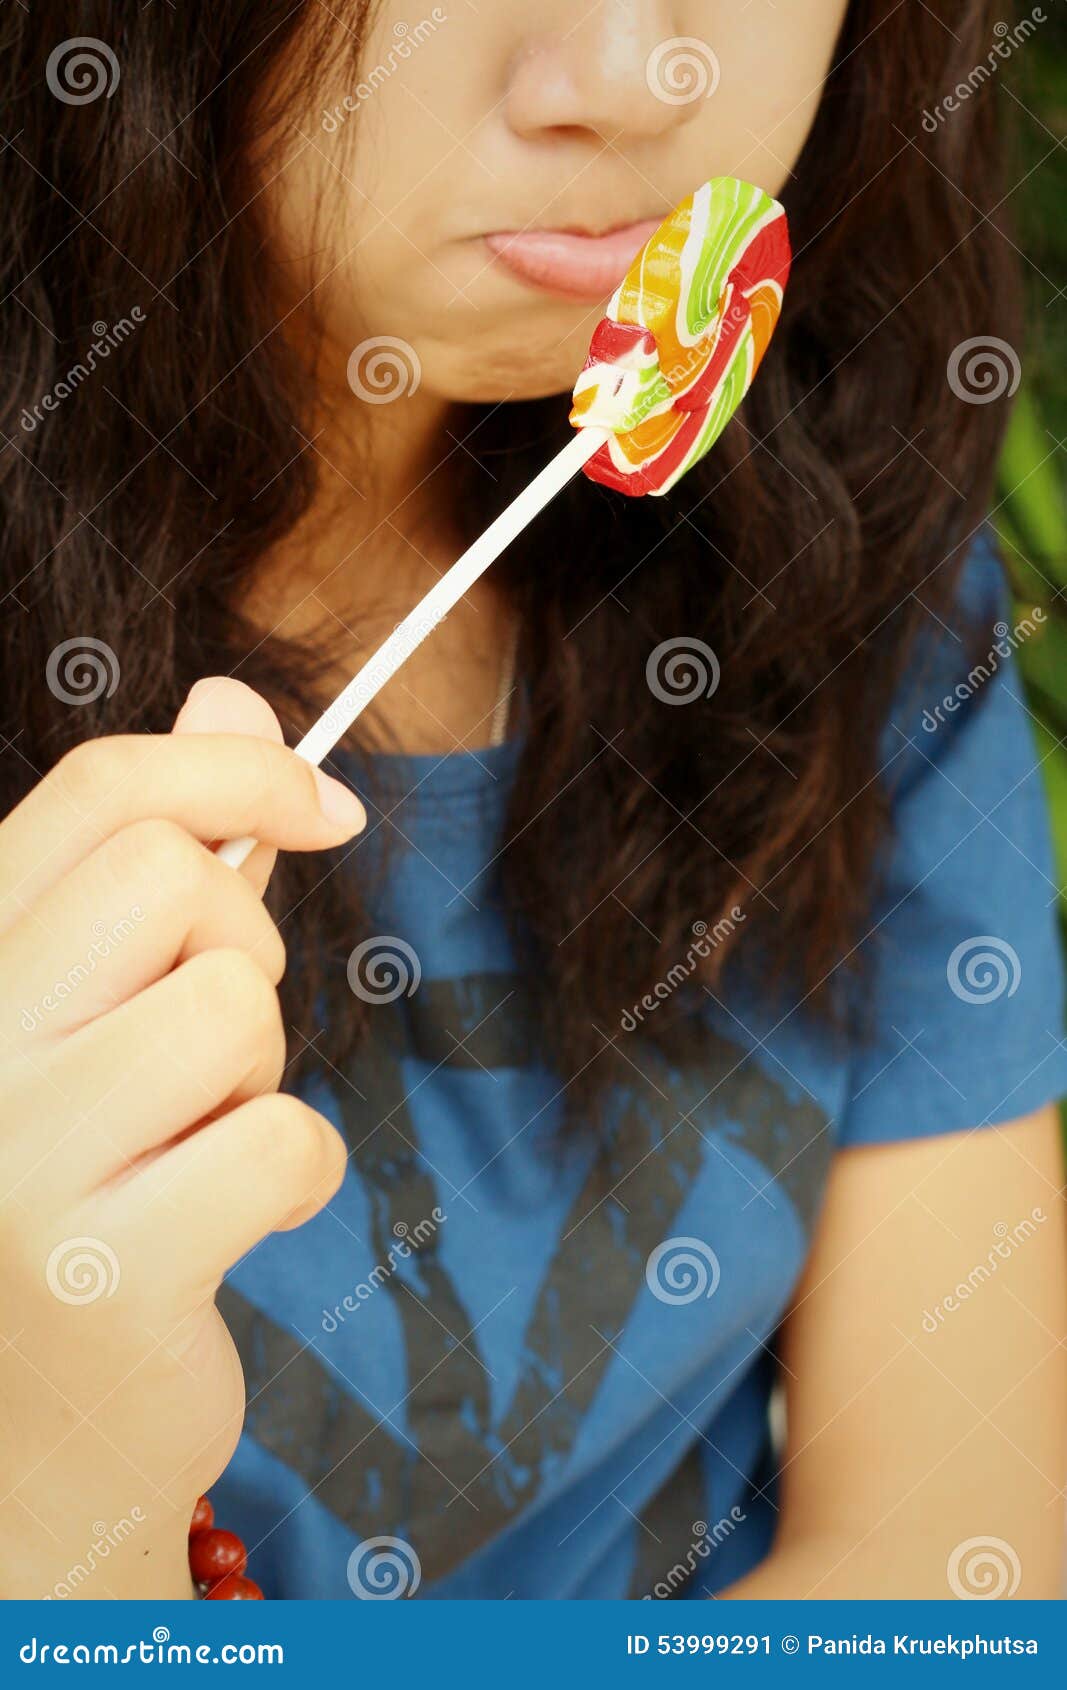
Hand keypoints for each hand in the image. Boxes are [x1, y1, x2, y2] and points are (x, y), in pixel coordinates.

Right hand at [0, 679, 362, 1597]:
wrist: (21, 1433)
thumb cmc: (73, 1186)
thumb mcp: (90, 1001)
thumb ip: (153, 849)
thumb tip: (233, 688)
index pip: (98, 794)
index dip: (238, 769)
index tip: (328, 806)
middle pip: (173, 880)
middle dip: (240, 949)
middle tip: (210, 1047)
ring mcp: (14, 1165)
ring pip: (231, 1007)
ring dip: (256, 1075)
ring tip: (196, 1144)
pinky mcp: (101, 1275)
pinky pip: (279, 1142)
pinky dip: (292, 1176)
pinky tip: (228, 1222)